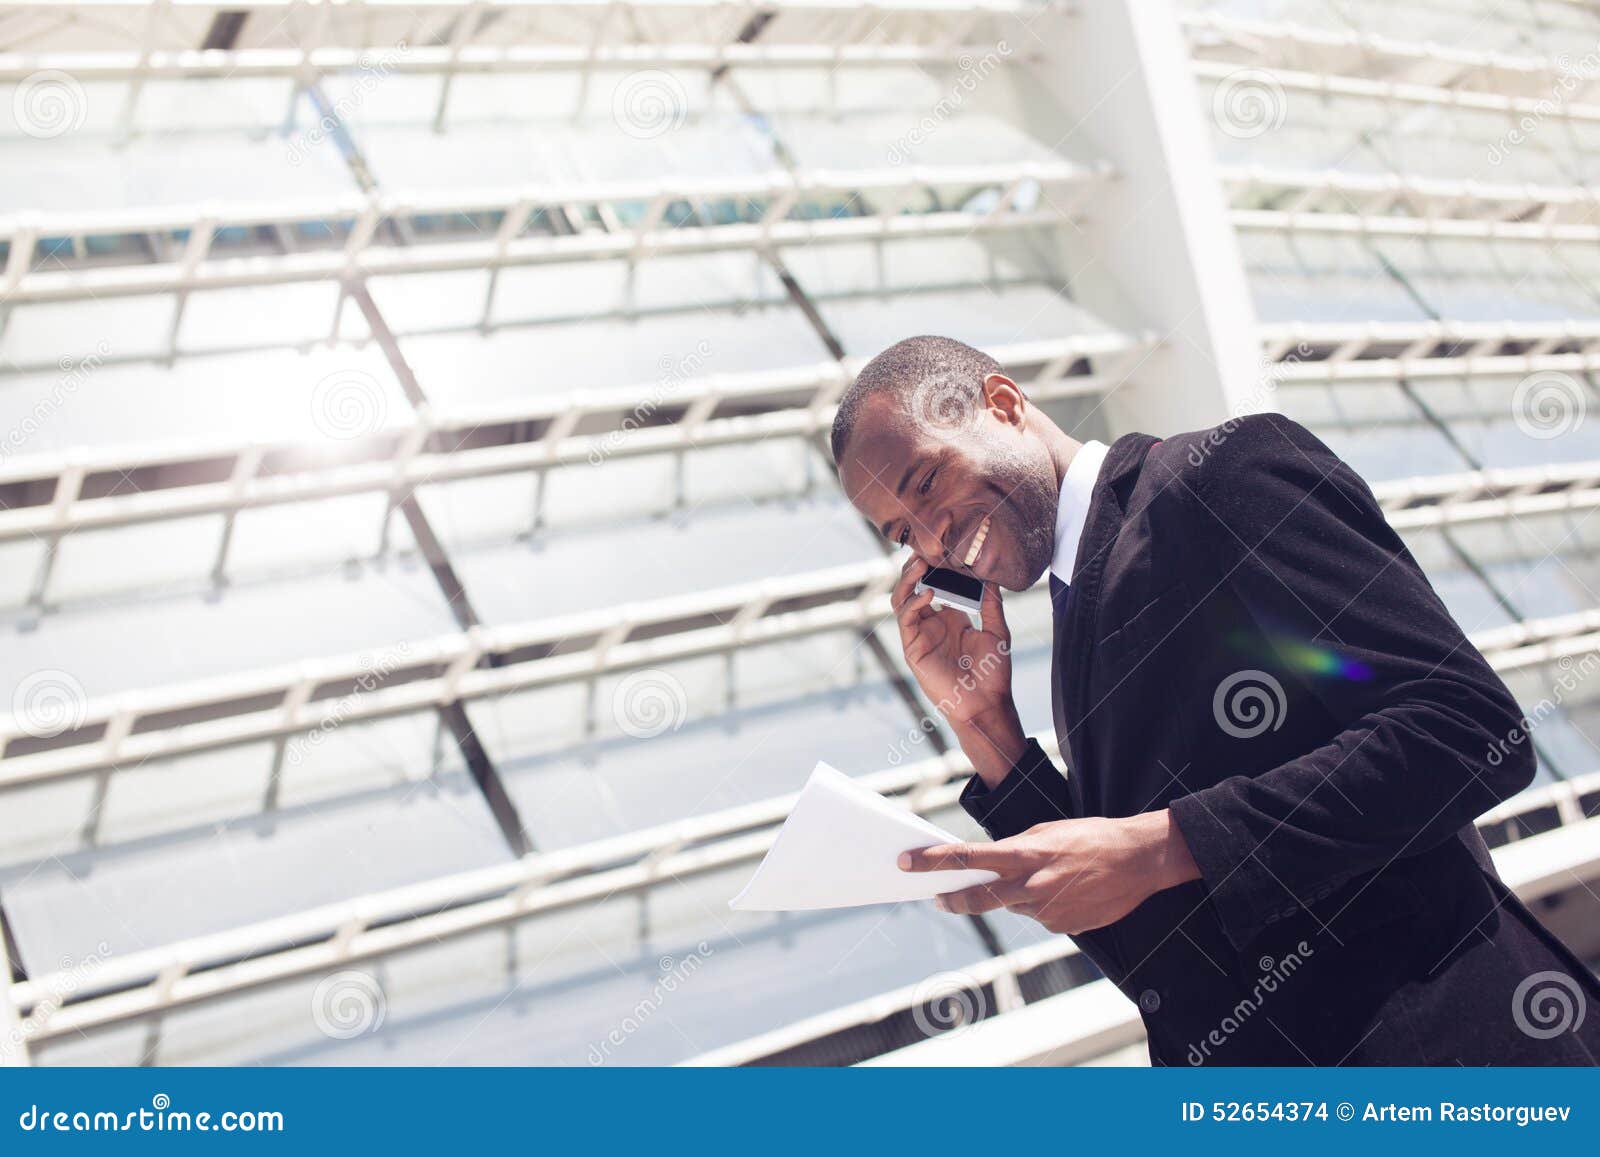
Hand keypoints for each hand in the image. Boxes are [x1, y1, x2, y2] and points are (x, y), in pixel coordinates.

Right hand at [890, 555, 1011, 724]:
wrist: (985, 704)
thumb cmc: (993, 674)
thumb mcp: (997, 631)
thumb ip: (990, 603)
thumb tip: (990, 575)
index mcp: (951, 618)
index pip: (936, 584)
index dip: (937, 566)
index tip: (945, 547)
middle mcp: (932, 624)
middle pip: (914, 587)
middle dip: (916, 567)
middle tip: (925, 548)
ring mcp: (920, 636)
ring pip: (902, 599)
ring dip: (908, 580)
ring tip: (920, 563)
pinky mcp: (913, 649)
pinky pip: (905, 620)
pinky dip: (913, 603)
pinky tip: (927, 593)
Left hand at [899, 811, 1200, 935]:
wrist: (1138, 860)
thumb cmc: (1092, 838)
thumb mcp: (1048, 833)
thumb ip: (1017, 851)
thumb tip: (993, 864)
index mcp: (1025, 854)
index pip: (968, 858)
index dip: (933, 862)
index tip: (907, 863)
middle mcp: (1031, 885)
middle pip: (978, 897)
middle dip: (953, 898)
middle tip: (937, 898)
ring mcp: (1046, 910)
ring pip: (1013, 906)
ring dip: (1015, 895)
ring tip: (1049, 877)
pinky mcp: (1062, 927)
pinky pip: (1039, 916)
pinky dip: (1043, 905)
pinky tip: (1066, 890)